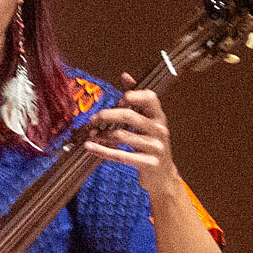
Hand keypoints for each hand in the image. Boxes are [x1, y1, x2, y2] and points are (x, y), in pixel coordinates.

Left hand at [83, 79, 183, 199]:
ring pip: (121, 136)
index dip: (134, 95)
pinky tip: (90, 147)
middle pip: (129, 116)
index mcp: (159, 117)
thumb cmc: (151, 145)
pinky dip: (102, 151)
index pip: (151, 98)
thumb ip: (137, 102)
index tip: (120, 98)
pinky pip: (119, 155)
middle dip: (107, 115)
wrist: (163, 177)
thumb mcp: (148, 123)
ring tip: (91, 134)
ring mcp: (154, 148)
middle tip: (94, 118)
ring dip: (101, 134)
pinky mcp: (147, 163)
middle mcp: (159, 130)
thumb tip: (125, 75)